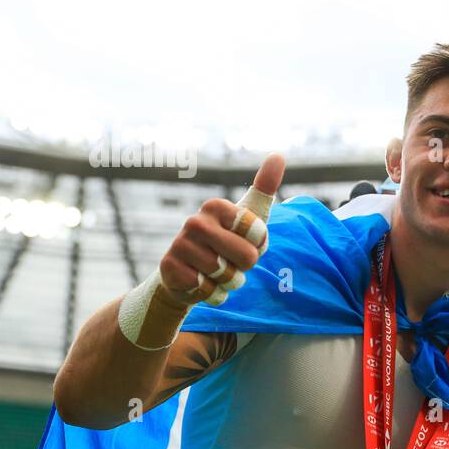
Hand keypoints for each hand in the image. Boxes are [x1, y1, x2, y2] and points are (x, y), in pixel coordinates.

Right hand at [159, 153, 284, 306]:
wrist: (188, 274)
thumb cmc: (226, 242)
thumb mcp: (249, 217)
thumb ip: (264, 187)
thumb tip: (278, 155)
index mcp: (216, 206)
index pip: (259, 233)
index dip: (258, 245)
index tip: (243, 241)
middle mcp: (195, 221)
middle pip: (248, 257)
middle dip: (245, 267)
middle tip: (230, 261)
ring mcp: (180, 245)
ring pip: (228, 276)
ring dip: (229, 282)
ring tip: (215, 272)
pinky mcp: (169, 269)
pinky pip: (209, 290)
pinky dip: (212, 294)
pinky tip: (200, 283)